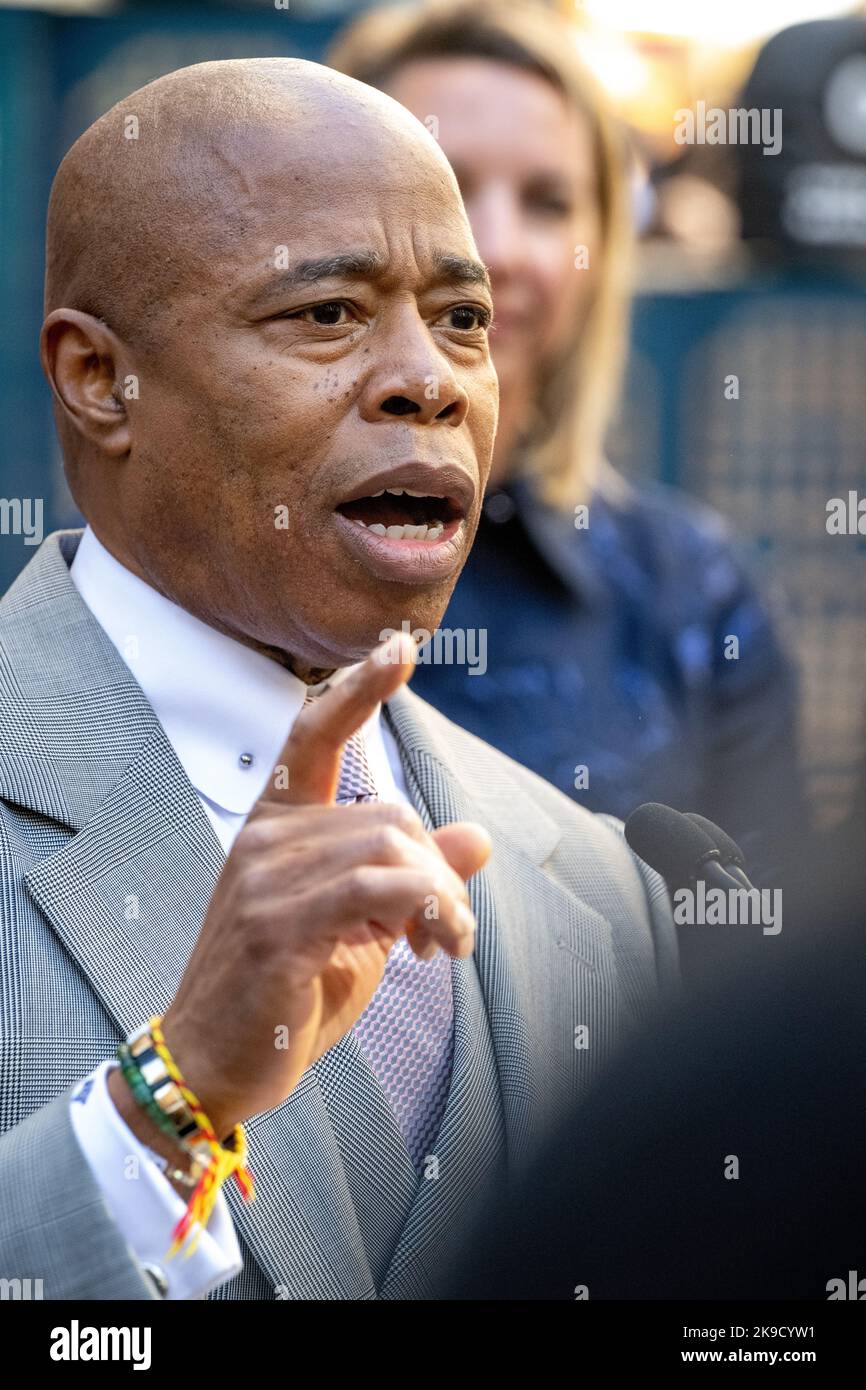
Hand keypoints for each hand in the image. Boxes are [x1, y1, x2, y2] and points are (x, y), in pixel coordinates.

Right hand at [159, 633, 490, 1138]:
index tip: (400, 647)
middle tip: (449, 929)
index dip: (358, 690)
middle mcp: (264, 839)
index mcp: (275, 827)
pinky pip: (378, 889)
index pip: (313, 736)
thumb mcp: (361, 926)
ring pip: (391, 848)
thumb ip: (412, 876)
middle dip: (438, 874)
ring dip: (441, 900)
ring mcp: (264, 878)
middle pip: (388, 815)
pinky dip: (429, 913)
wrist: (217, 1063)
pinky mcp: (277, 924)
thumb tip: (475, 835)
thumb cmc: (286, 991)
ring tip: (446, 944)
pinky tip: (437, 947)